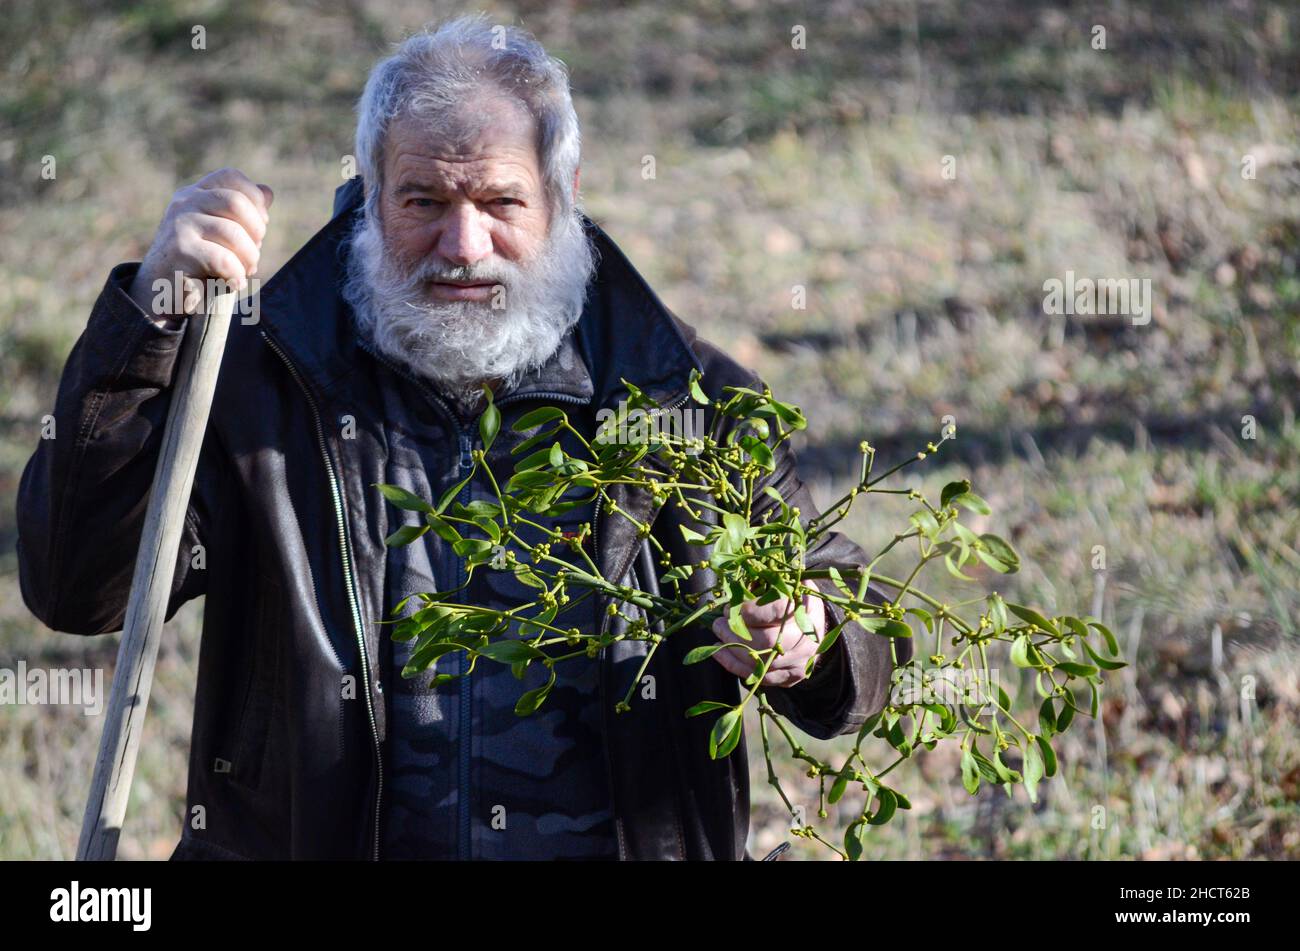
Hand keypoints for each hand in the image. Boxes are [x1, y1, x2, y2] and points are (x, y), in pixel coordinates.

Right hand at [129, 167, 273, 322]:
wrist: (158, 292)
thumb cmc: (197, 263)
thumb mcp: (219, 233)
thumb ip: (242, 213)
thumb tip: (267, 192)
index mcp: (195, 194)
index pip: (230, 177)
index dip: (254, 199)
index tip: (259, 225)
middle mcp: (184, 203)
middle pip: (236, 202)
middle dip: (256, 231)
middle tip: (252, 254)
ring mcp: (179, 225)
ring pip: (233, 233)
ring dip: (249, 258)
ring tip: (244, 271)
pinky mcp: (179, 251)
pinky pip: (224, 260)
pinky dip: (236, 275)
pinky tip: (233, 284)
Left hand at [710, 591, 825, 687]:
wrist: (817, 630)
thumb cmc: (798, 602)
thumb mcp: (790, 585)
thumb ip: (769, 582)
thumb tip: (739, 584)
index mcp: (808, 611)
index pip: (777, 611)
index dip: (750, 610)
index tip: (732, 607)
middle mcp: (807, 640)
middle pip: (766, 641)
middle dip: (736, 632)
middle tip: (719, 623)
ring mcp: (800, 662)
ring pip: (761, 662)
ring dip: (732, 649)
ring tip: (718, 634)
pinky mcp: (791, 677)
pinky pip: (760, 677)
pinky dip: (735, 666)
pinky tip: (720, 652)